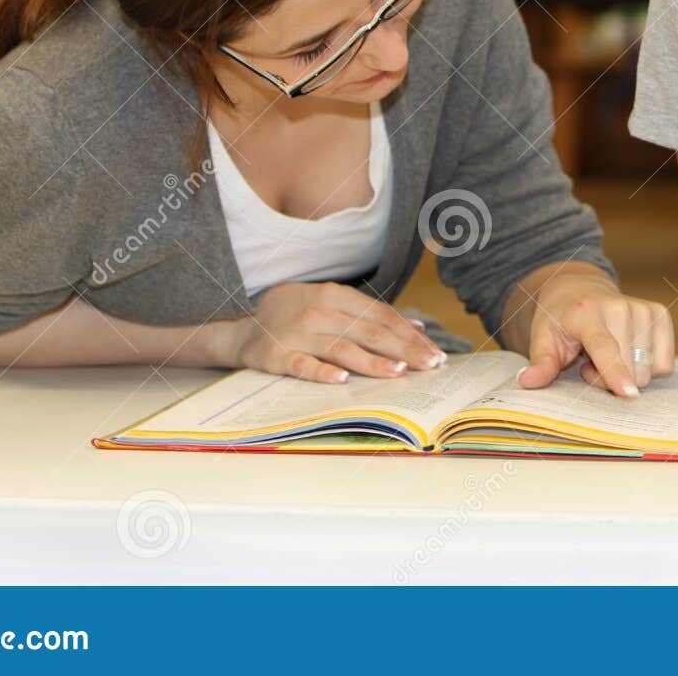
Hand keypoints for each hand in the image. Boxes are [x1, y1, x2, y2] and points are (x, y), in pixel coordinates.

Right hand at [229, 281, 446, 383]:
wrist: (244, 328)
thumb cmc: (297, 317)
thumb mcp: (332, 304)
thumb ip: (370, 314)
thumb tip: (416, 327)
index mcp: (335, 296)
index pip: (381, 315)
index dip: (409, 334)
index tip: (433, 352)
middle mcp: (319, 312)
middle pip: (368, 332)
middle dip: (403, 350)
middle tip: (429, 365)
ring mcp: (298, 333)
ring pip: (342, 348)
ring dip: (372, 362)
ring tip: (398, 373)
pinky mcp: (278, 355)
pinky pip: (304, 365)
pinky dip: (323, 373)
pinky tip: (343, 382)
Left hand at [516, 278, 674, 396]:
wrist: (579, 288)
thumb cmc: (560, 319)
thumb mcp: (542, 338)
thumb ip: (541, 362)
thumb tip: (527, 381)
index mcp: (586, 312)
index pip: (604, 347)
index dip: (615, 372)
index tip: (628, 393)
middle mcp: (619, 306)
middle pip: (628, 369)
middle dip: (609, 379)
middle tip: (589, 362)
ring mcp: (643, 309)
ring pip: (648, 370)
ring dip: (628, 373)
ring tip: (607, 355)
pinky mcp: (660, 314)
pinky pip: (665, 364)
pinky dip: (648, 367)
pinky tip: (628, 352)